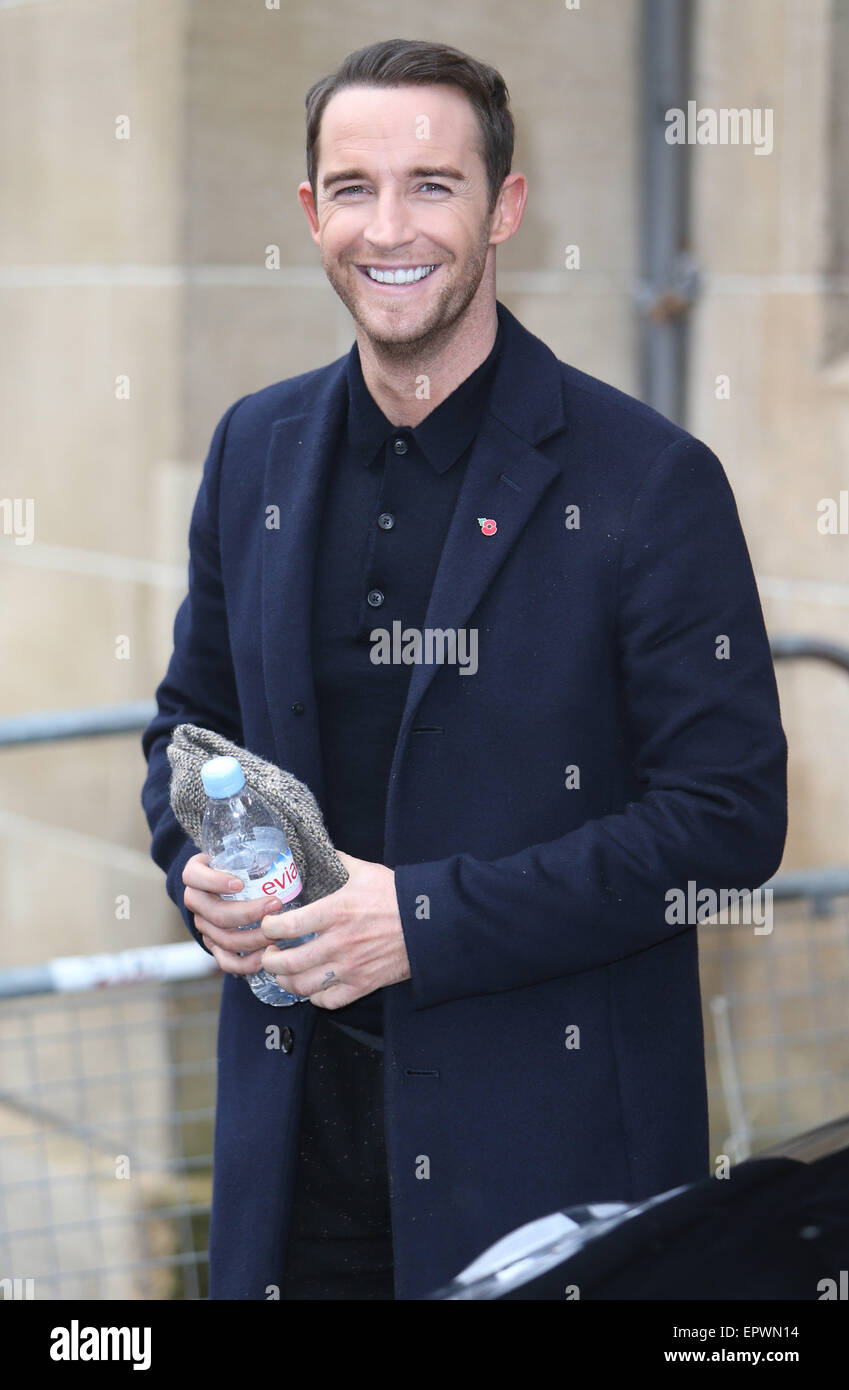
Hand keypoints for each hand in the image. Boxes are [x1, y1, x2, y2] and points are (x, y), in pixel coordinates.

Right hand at [182, 852, 284, 974]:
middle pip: (214, 913)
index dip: (214, 881)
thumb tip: (287, 852)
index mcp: (196, 875)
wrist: (226, 886)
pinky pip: (225, 960)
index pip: (193, 876)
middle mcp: (196, 901)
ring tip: (277, 931)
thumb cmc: (238, 865)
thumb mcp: (238, 853)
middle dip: (248, 912)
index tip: (240, 883)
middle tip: (275, 904)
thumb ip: (252, 853)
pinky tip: (264, 957)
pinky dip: (245, 963)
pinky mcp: (214, 945)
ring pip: (222, 938)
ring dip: (253, 938)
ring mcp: (203, 925)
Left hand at [258, 850, 411, 1008]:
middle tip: (268, 953)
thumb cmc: (398, 896)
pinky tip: (314, 984)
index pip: (286, 926)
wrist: (430, 923)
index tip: (268, 925)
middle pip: (287, 963)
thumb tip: (319, 849)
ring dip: (286, 981)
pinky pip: (329, 1000)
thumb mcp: (365, 872)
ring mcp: (350, 967)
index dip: (268, 928)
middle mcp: (339, 943)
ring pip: (303, 986)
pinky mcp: (363, 984)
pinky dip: (315, 996)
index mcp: (335, 912)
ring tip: (284, 972)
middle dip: (269, 960)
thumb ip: (338, 862)